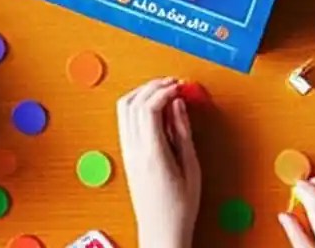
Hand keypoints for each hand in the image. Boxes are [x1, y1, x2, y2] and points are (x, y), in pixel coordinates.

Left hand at [117, 78, 201, 247]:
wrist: (161, 231)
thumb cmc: (180, 206)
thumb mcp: (190, 167)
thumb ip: (182, 132)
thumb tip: (178, 105)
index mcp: (151, 153)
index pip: (148, 107)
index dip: (164, 90)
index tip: (180, 86)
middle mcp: (133, 150)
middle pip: (133, 102)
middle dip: (153, 86)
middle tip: (173, 83)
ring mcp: (127, 152)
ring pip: (124, 109)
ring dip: (142, 93)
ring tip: (164, 91)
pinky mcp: (126, 155)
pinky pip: (125, 121)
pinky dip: (138, 106)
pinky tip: (156, 109)